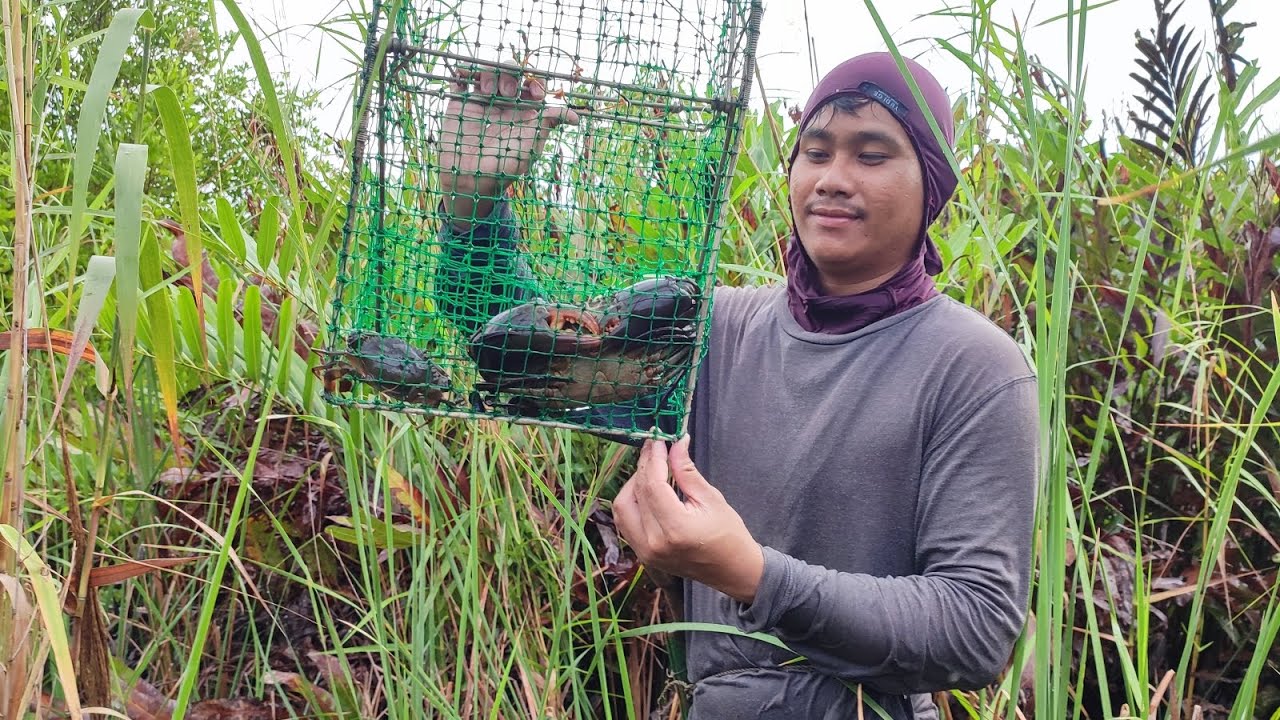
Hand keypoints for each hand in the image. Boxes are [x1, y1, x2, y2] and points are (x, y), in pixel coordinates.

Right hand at [438, 65, 578, 228]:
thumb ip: (548, 123)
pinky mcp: (459, 104)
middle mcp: (503, 104)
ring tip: (488, 90)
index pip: (532, 86)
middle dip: (511, 75)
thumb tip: (576, 118)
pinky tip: (463, 76)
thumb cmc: (504, 167)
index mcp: (522, 112)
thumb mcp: (530, 146)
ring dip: (490, 72)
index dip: (536, 82)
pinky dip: (461, 72)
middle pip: (510, 73)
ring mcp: (481, 102)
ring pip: (488, 72)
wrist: (470, 179)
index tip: (535, 93)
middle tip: (507, 93)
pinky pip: (460, 81)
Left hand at [612, 436, 764, 603]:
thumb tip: (675, 443)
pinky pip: (625, 522)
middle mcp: (655, 543)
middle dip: (644, 466)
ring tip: (650, 470)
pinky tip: (646, 490)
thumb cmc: (729, 534)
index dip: (654, 459)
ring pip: (623, 507)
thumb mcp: (712, 498)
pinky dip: (632, 502)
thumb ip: (687, 471)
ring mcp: (646, 552)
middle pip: (636, 493)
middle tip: (655, 449)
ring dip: (632, 484)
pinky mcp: (643, 555)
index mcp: (676, 529)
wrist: (732, 570)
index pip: (653, 485)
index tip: (658, 440)